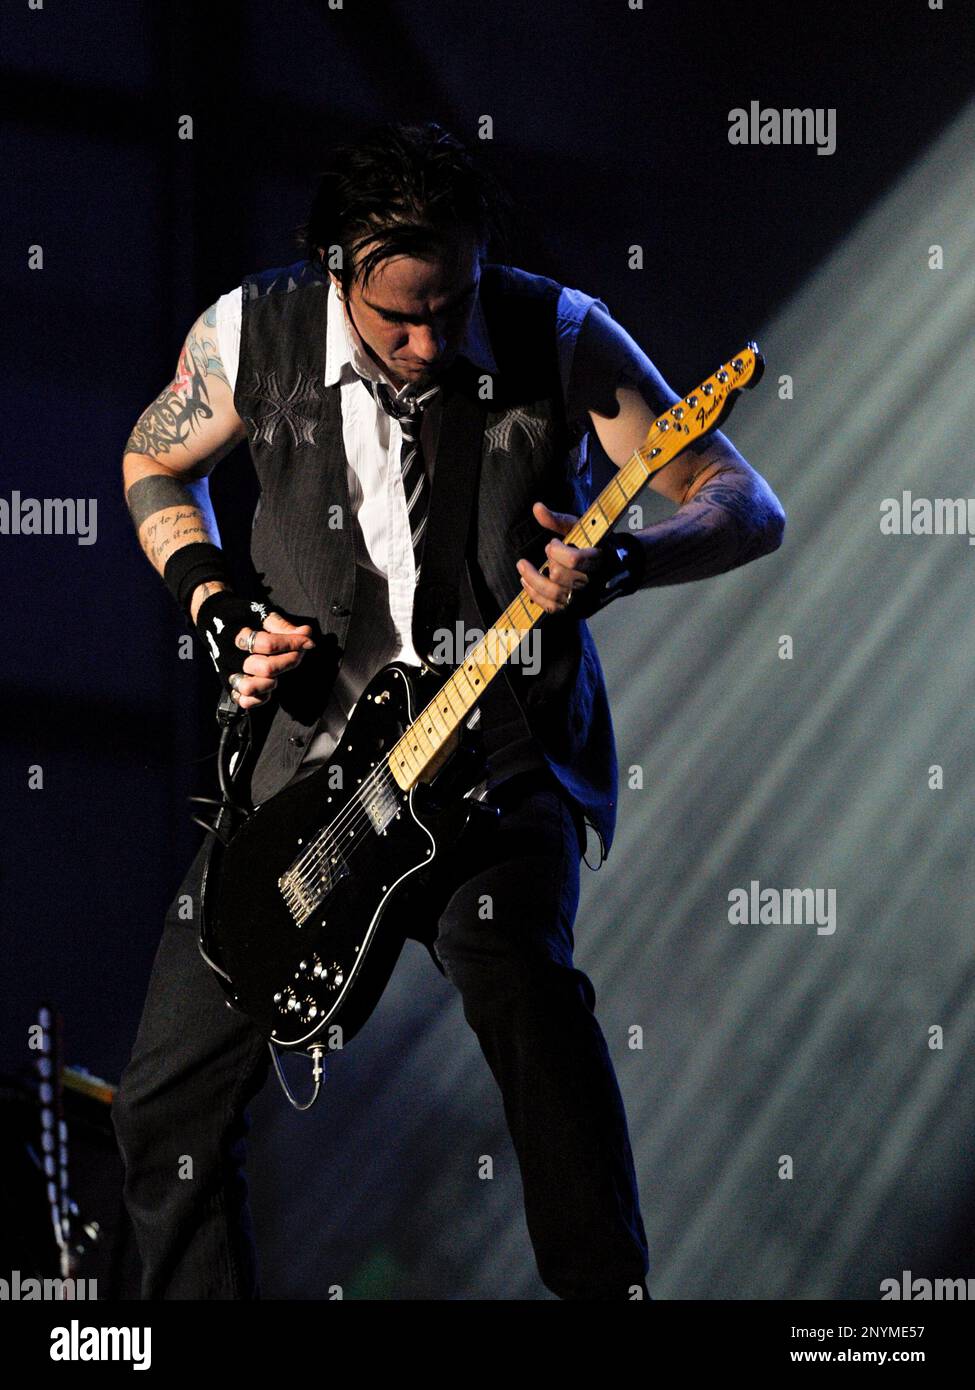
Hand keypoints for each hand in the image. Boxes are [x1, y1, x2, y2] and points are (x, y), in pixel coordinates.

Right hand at [195, 592, 314, 709]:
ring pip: (252, 688)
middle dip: (289, 661)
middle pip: (266, 668)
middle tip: (298, 652)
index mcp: (235, 635)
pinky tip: (269, 683)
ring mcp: (228, 673)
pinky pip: (245, 702)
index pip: (269, 644)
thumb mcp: (258, 612)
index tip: (308, 641)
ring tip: (278, 670)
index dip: (293, 643)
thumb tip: (306, 633)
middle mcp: (230, 657)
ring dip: (272, 681)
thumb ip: (281, 625)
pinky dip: (260, 697)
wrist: (211, 619)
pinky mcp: (229, 686)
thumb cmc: (239, 615)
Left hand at [515, 501, 606, 613]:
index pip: (573, 559)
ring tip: (522, 567)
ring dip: (532, 579)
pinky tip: (526, 582)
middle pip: (559, 576)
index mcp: (597, 559)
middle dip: (548, 563)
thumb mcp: (580, 529)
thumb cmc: (593, 545)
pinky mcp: (575, 608)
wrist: (615, 569)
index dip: (556, 551)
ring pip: (553, 594)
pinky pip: (551, 607)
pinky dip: (535, 594)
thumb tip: (536, 507)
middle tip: (546, 553)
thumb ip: (558, 520)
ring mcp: (583, 598)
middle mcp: (591, 581)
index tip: (552, 543)